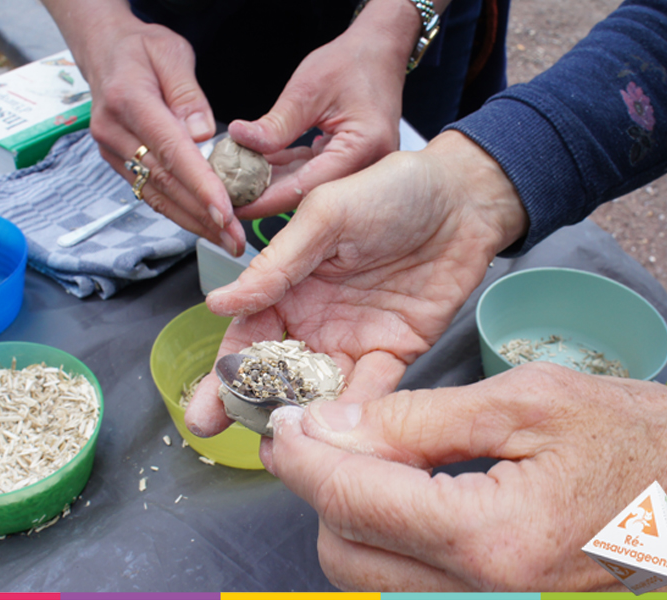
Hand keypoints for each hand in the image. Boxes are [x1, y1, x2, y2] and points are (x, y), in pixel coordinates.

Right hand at [42, 0, 243, 254]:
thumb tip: (205, 136)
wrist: (103, 50)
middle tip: (236, 238)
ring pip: (157, 196)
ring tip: (226, 241)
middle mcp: (114, 131)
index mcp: (129, 100)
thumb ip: (189, 94)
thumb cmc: (141, 49)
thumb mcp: (172, 52)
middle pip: (165, 183)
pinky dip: (179, 213)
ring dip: (193, 223)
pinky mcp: (118, 163)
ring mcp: (112, 151)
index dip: (200, 185)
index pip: (171, 151)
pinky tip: (204, 228)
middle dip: (204, 216)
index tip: (226, 212)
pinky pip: (150, 194)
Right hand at [184, 131, 527, 435]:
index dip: (226, 370)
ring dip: (298, 417)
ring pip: (317, 389)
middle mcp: (316, 318)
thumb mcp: (325, 217)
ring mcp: (354, 339)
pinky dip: (355, 410)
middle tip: (215, 432)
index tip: (206, 405)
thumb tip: (219, 303)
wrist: (461, 198)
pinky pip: (372, 388)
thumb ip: (277, 265)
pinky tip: (337, 431)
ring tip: (279, 445)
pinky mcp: (394, 352)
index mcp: (290, 283)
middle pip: (273, 371)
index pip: (248, 334)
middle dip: (246, 404)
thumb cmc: (390, 190)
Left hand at [226, 0, 420, 218]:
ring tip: (240, 181)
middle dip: (268, 195)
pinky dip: (289, 170)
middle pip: (309, 193)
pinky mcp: (350, 161)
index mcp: (363, 147)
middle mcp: (368, 164)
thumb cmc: (351, 62)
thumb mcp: (307, 90)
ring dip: (276, 183)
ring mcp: (361, 165)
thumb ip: (276, 124)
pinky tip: (262, 167)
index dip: (268, 200)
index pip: (308, 187)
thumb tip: (240, 140)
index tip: (237, 207)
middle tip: (233, 196)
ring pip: (310, 185)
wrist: (379, 51)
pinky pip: (315, 173)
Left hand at [262, 363, 666, 590]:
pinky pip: (404, 581)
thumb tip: (332, 426)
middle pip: (343, 551)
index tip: (281, 421)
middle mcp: (483, 595)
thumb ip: (417, 418)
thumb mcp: (526, 401)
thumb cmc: (634, 439)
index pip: (355, 501)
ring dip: (343, 513)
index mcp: (492, 538)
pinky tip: (388, 489)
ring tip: (349, 452)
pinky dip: (380, 536)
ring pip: (364, 575)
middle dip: (317, 487)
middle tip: (313, 431)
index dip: (304, 457)